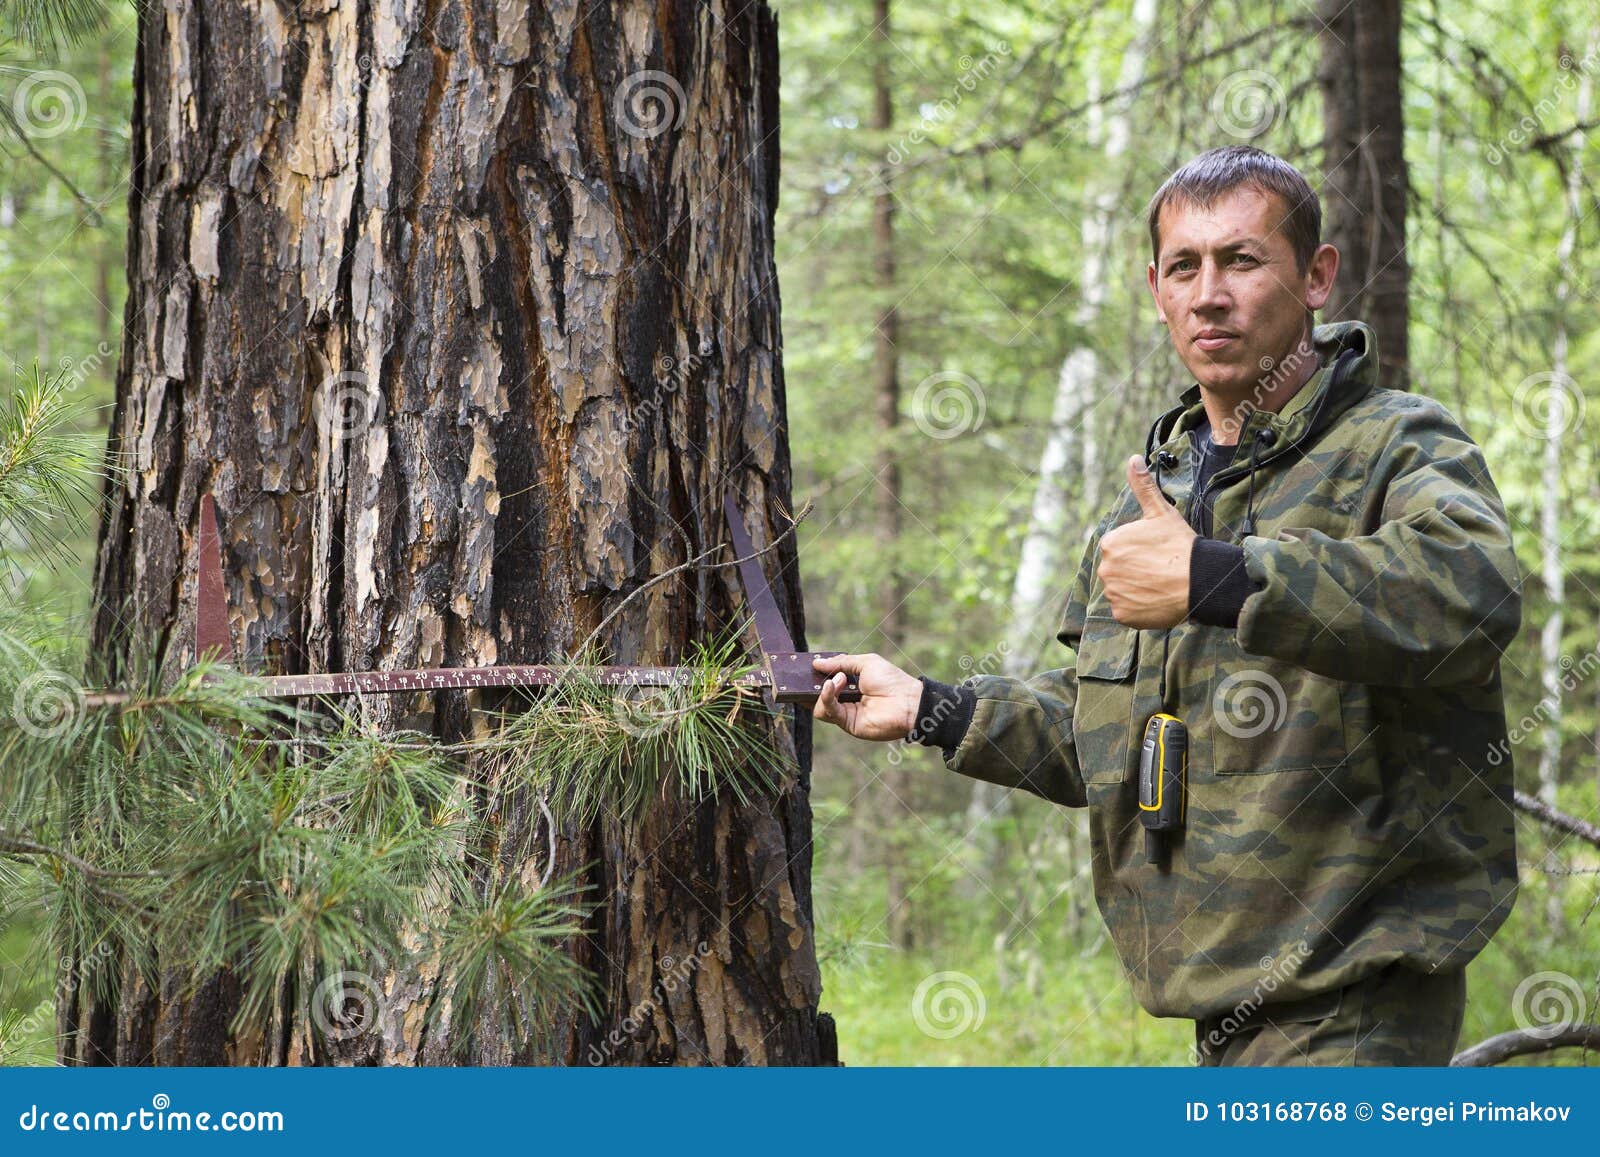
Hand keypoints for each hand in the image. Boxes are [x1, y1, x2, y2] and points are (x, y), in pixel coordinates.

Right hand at [811, 653, 921, 740]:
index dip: (817, 676)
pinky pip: (827, 711)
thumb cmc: (891, 680)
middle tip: (808, 674)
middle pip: (818, 695)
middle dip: (811, 685)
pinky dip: (826, 697)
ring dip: (824, 689)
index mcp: (851, 685)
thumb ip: (840, 662)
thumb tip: (817, 663)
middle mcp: (846, 700)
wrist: (907, 701)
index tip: (808, 666)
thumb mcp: (865, 663)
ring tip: (839, 679)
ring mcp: (846, 713)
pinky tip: (832, 685)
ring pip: (818, 705)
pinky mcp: (847, 723)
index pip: (827, 682)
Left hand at [1097, 454, 1195, 628]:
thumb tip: (1132, 459)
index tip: (1158, 554)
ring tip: (1160, 584)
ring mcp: (1113, 594)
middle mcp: (1105, 569)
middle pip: (1119, 570)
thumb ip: (1142, 486)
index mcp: (1110, 543)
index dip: (1141, 552)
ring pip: (1123, 591)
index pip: (1120, 549)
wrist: (1198, 580)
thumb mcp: (1161, 512)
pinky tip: (1157, 599)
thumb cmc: (1180, 545)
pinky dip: (1140, 608)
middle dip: (1137, 571)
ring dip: (1138, 589)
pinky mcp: (1122, 616)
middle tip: (1161, 570)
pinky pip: (1127, 611)